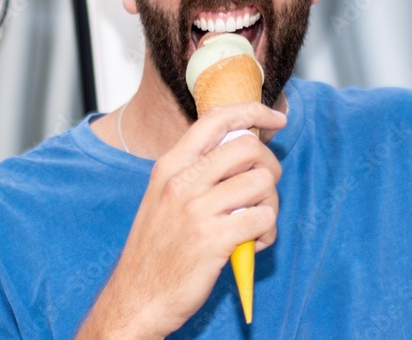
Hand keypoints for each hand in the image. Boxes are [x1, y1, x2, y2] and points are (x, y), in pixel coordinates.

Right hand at [76, 102, 285, 338]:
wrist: (136, 299)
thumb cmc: (157, 250)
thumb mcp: (163, 198)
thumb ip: (196, 171)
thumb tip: (242, 149)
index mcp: (169, 166)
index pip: (215, 120)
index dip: (252, 112)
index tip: (275, 120)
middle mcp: (181, 182)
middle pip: (248, 148)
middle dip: (269, 167)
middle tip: (263, 191)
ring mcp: (196, 210)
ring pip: (262, 182)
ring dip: (270, 204)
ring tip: (255, 224)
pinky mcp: (213, 240)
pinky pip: (264, 219)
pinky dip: (268, 233)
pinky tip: (252, 244)